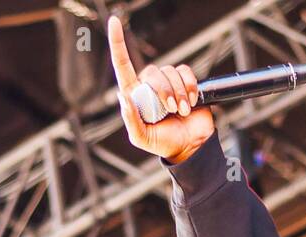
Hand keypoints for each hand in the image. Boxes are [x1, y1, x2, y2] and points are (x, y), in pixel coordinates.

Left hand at [108, 14, 213, 164]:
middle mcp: (150, 86)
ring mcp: (168, 83)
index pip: (122, 65)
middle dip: (163, 91)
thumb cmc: (163, 143)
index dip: (117, 43)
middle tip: (171, 110)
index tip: (114, 21)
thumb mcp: (141, 138)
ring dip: (178, 93)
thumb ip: (130, 120)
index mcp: (135, 95)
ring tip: (182, 111)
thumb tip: (122, 96)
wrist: (190, 146)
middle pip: (152, 72)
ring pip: (171, 71)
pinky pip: (185, 72)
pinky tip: (191, 102)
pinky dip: (190, 87)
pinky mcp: (186, 82)